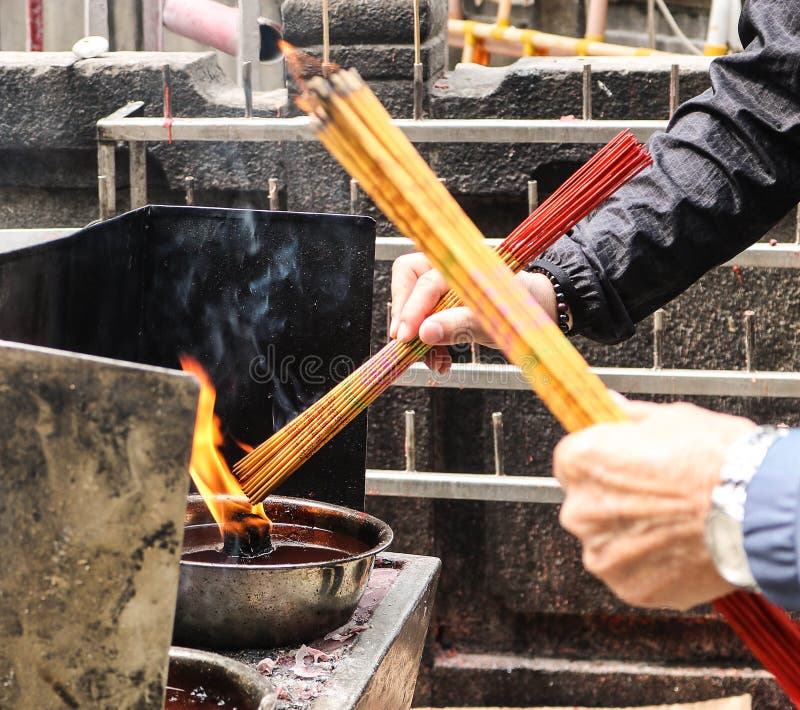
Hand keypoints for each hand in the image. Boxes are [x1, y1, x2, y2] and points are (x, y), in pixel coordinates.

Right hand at [389, 253, 558, 373]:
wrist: (537, 311)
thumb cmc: (519, 307)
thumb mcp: (492, 320)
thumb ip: (459, 324)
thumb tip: (426, 332)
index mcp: (461, 264)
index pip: (422, 281)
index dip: (410, 310)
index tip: (405, 336)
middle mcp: (448, 269)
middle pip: (408, 285)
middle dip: (408, 319)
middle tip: (411, 345)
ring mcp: (444, 286)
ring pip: (412, 305)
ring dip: (418, 337)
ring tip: (435, 361)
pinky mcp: (444, 304)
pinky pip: (424, 320)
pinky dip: (428, 343)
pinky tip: (441, 360)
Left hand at [553, 398, 756, 609]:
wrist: (756, 511)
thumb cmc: (716, 462)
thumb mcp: (670, 418)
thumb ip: (628, 417)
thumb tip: (610, 405)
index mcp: (580, 462)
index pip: (571, 460)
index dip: (601, 461)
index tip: (622, 464)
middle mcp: (580, 510)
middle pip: (586, 502)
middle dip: (612, 499)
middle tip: (654, 496)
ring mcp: (602, 552)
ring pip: (606, 540)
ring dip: (629, 534)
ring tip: (671, 524)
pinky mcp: (628, 586)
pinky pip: (629, 571)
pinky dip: (648, 563)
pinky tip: (676, 547)